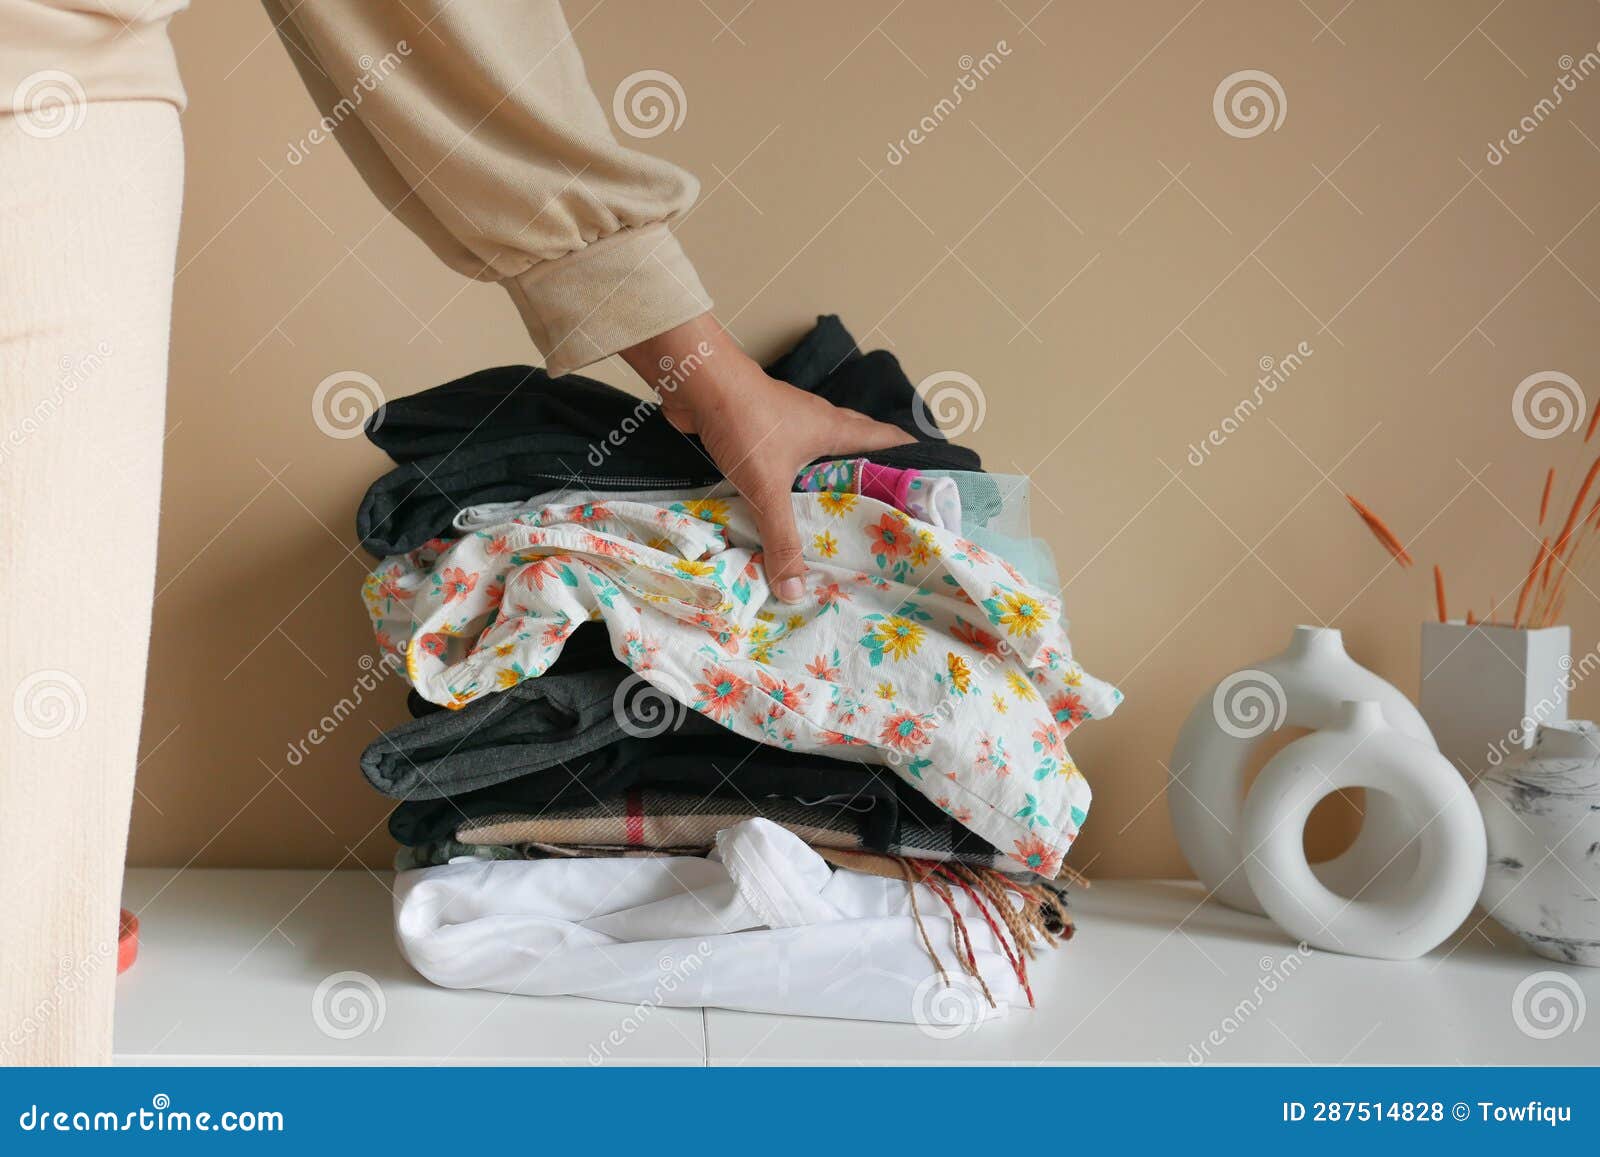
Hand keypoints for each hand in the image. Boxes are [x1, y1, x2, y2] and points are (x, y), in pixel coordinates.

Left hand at [621, 314, 912, 602]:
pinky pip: (788, 454)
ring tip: (837, 511)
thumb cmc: (745, 423)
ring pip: (821, 451)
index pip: (888, 440)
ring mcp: (788, 421)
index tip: (926, 488)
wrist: (698, 380)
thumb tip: (796, 591)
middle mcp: (818, 422)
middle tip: (881, 510)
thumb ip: (781, 538)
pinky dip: (794, 475)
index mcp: (836, 430)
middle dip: (872, 474)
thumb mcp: (767, 488)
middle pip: (859, 446)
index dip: (911, 460)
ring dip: (831, 475)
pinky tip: (784, 496)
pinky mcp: (760, 425)